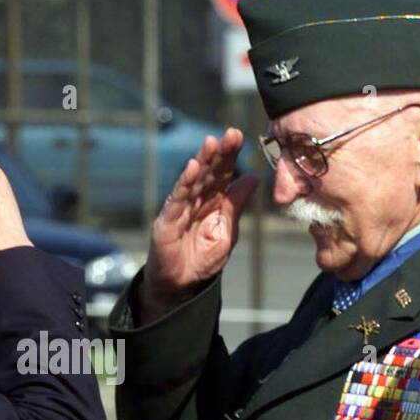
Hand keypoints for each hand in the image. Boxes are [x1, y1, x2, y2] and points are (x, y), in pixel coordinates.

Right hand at [139, 128, 257, 322]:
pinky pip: (176, 201)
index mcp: (211, 203)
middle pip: (207, 173)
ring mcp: (179, 210)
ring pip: (192, 182)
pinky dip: (184, 184)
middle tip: (230, 133)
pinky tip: (192, 168)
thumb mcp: (227, 232)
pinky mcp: (167, 223)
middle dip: (218, 153)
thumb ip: (236, 205)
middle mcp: (195, 202)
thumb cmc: (202, 260)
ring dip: (201, 162)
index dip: (229, 155)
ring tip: (211, 143)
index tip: (239, 135)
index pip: (221, 174)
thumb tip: (253, 179)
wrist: (181, 286)